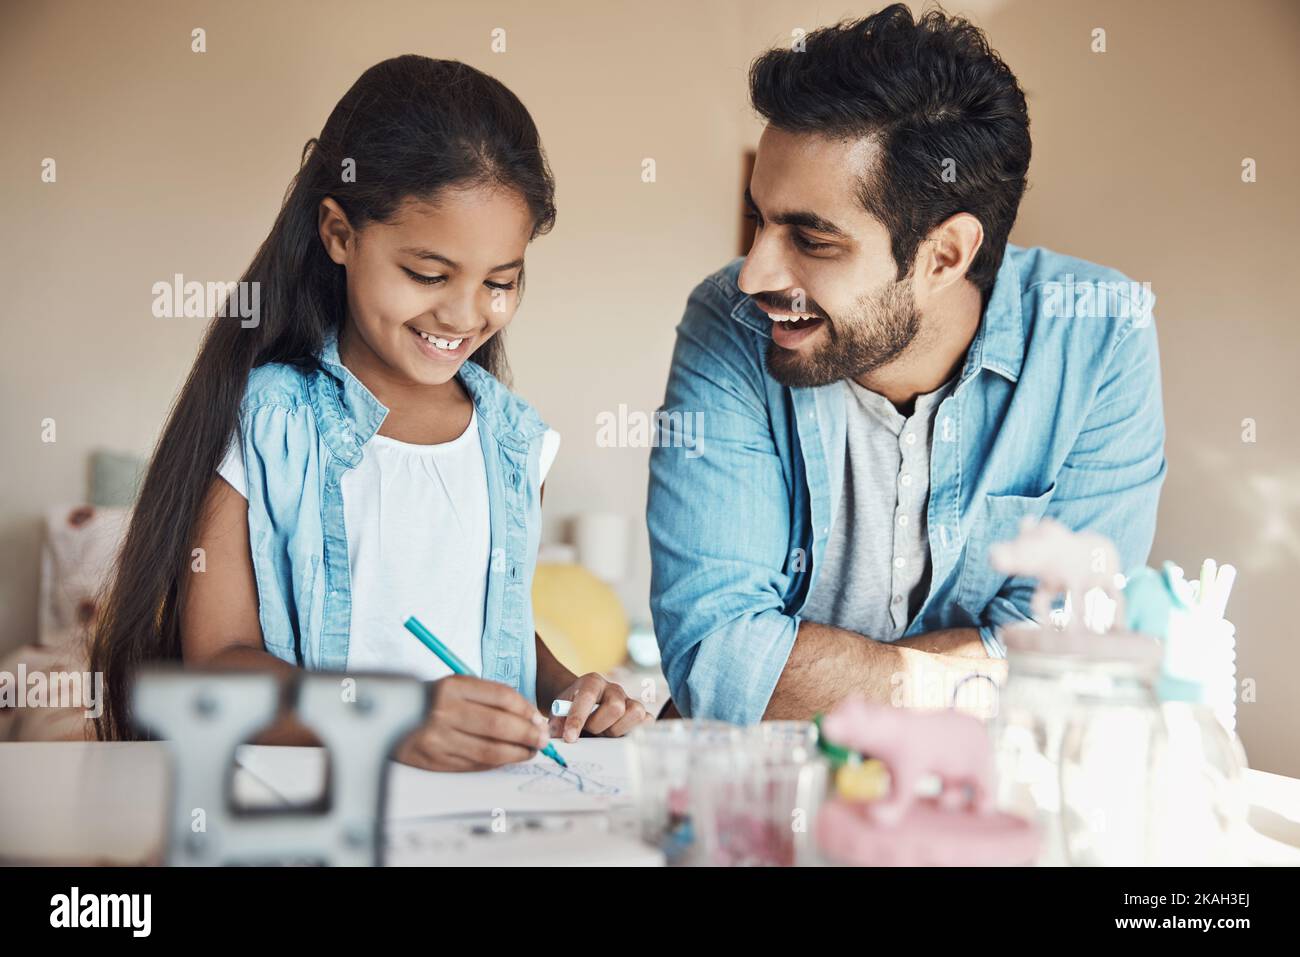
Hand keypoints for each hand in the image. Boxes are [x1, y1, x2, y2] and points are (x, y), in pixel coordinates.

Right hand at [395, 674, 549, 771]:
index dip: (526, 710)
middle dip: (528, 735)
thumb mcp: (458, 687)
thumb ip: (491, 698)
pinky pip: (475, 764)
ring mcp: (438, 738)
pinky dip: (497, 763)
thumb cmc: (434, 701)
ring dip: (517, 753)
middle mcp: (444, 712)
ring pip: (489, 750)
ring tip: (530, 752)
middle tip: (542, 740)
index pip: (502, 697)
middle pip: (499, 725)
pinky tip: (508, 758)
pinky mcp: (435, 760)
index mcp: (452, 687)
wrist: (390, 718)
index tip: (539, 719)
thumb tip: (531, 718)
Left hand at [550, 673, 651, 742]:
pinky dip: (637, 731)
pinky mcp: (638, 712)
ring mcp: (628, 699)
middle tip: (589, 731)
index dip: (578, 719)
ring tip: (604, 734)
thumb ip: (556, 726)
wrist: (580, 704)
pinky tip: (619, 737)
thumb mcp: (558, 714)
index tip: (569, 738)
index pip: (587, 697)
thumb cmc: (569, 710)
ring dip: (617, 730)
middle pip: (615, 706)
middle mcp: (613, 688)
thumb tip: (559, 740)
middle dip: (599, 725)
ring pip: (635, 713)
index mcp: (591, 682)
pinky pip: (647, 721)